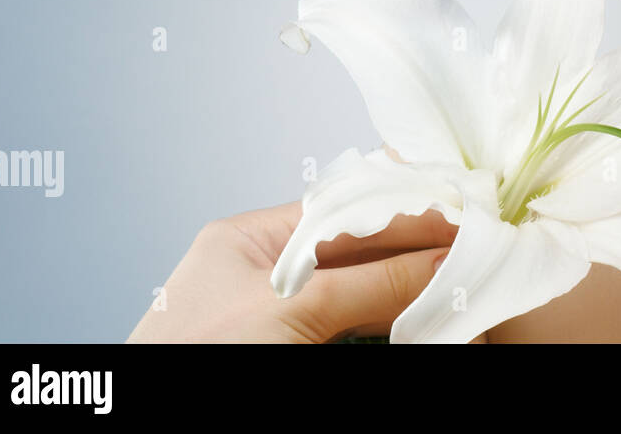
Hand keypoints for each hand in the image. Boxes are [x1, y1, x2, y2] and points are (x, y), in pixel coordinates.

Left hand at [126, 201, 457, 342]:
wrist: (153, 428)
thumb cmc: (196, 358)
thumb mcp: (290, 311)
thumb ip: (369, 284)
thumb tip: (437, 261)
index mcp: (245, 240)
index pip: (339, 209)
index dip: (399, 208)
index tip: (454, 211)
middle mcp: (261, 270)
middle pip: (352, 248)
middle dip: (409, 248)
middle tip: (468, 245)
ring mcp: (275, 315)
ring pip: (356, 290)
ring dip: (405, 287)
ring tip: (454, 278)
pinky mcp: (292, 350)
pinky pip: (350, 325)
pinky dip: (387, 320)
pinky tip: (420, 316)